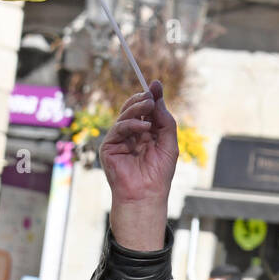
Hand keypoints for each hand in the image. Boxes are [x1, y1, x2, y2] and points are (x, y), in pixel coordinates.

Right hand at [100, 81, 178, 250]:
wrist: (147, 195)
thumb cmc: (159, 173)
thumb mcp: (168, 142)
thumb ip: (164, 119)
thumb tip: (157, 94)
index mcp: (145, 133)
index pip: (145, 110)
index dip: (150, 96)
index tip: (156, 84)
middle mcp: (131, 134)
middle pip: (133, 109)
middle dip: (143, 99)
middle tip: (151, 95)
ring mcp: (119, 140)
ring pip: (125, 115)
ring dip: (137, 108)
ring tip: (149, 106)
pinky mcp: (109, 147)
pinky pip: (119, 128)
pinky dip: (131, 124)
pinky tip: (144, 128)